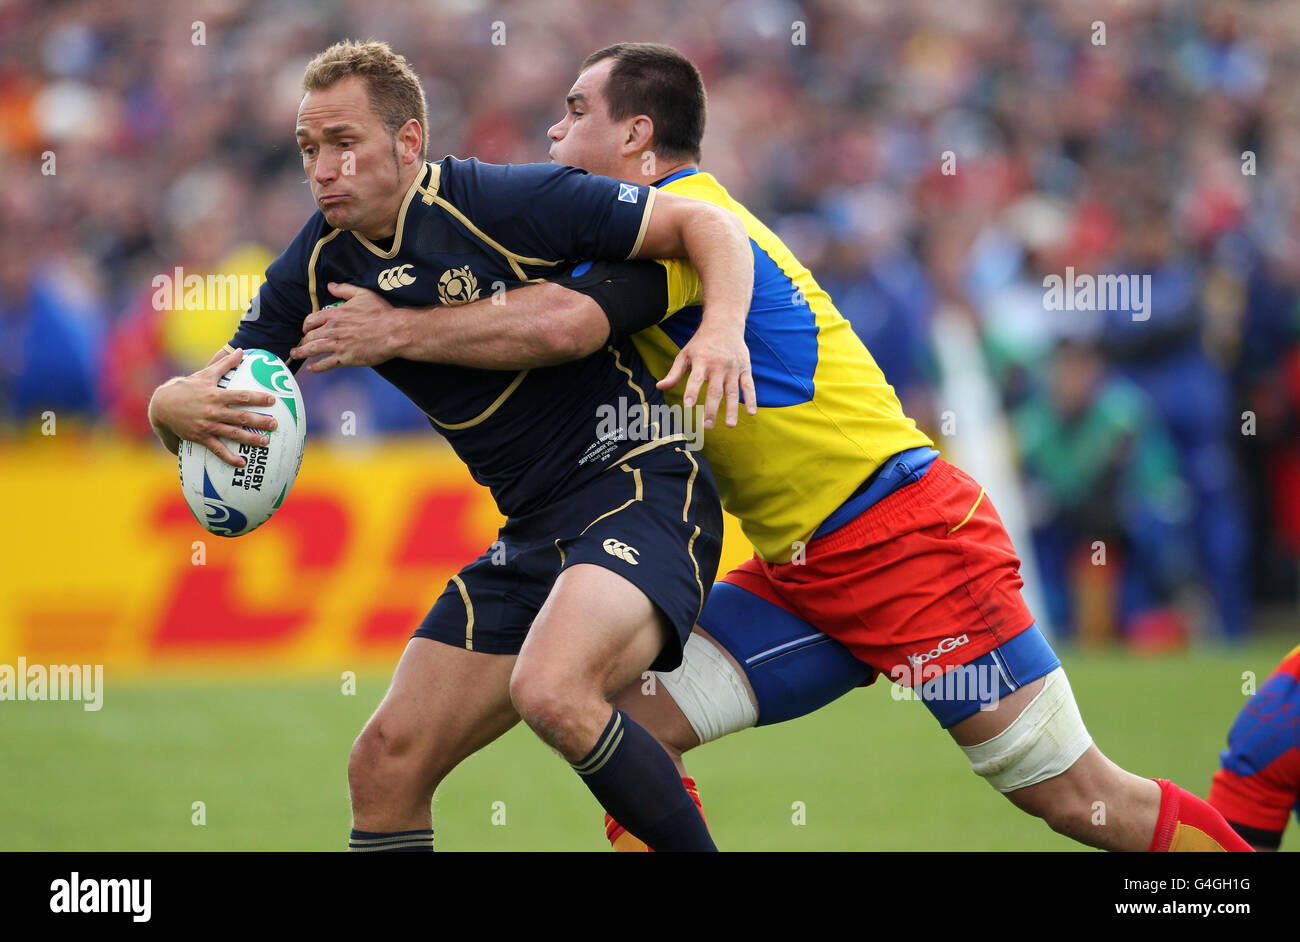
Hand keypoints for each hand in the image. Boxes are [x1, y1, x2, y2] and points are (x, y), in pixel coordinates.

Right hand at [148, 348, 276, 466]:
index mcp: (216, 395)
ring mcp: (207, 426)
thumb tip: (240, 351)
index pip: (241, 396)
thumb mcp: (205, 374)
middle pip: (241, 417)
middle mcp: (213, 411)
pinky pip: (217, 449)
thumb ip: (225, 364)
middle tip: (275, 424)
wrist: (161, 405)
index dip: (258, 398)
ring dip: (250, 439)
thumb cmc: (186, 388)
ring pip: (232, 434)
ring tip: (265, 442)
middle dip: (259, 421)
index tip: (273, 400)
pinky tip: (242, 463)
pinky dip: (230, 457)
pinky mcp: (201, 437)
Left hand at [290, 281, 408, 371]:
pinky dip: (316, 367)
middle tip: (300, 344)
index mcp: (335, 314)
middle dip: (303, 340)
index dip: (306, 325)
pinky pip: (326, 364)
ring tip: (296, 354)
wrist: (393, 331)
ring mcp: (338, 344)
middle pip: (309, 336)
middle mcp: (332, 329)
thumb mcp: (362, 294)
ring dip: (302, 352)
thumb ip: (344, 289)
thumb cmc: (380, 313)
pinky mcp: (345, 357)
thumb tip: (331, 286)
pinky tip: (311, 368)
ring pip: (312, 349)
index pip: (311, 320)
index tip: (306, 329)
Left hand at [655, 319, 756, 428]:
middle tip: (707, 426)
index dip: (692, 392)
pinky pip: (749, 385)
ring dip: (732, 409)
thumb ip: (674, 373)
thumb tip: (659, 387)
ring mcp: (733, 367)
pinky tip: (751, 413)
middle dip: (711, 409)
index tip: (689, 406)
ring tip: (729, 425)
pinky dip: (751, 399)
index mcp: (701, 361)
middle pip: (715, 390)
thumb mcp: (685, 354)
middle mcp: (718, 365)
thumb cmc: (701, 342)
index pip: (696, 379)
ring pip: (733, 391)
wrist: (725, 323)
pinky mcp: (745, 368)